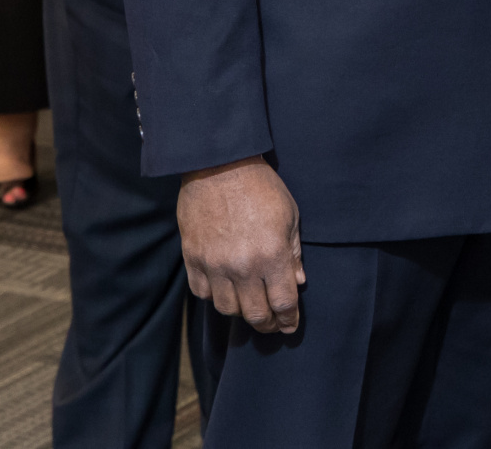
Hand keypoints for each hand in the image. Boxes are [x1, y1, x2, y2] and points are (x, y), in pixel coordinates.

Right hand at [178, 156, 304, 333]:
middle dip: (268, 324)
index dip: (289, 319)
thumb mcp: (289, 215)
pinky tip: (225, 290)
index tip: (290, 325)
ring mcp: (214, 265)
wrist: (219, 166)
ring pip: (227, 309)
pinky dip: (215, 296)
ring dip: (241, 312)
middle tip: (273, 324)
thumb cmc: (261, 187)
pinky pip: (202, 293)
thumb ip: (294, 252)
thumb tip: (298, 281)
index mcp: (272, 255)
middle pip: (255, 314)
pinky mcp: (192, 259)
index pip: (283, 302)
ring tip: (249, 306)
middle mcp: (242, 266)